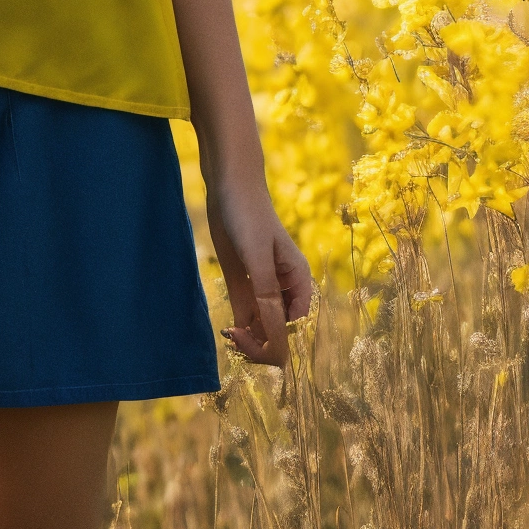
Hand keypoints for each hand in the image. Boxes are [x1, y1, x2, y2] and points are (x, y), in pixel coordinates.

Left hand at [205, 171, 314, 367]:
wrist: (228, 185)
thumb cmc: (248, 215)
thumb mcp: (257, 257)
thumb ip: (267, 296)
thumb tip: (276, 337)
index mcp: (300, 282)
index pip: (293, 328)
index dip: (273, 342)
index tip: (244, 338)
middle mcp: (286, 289)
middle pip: (280, 332)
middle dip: (261, 343)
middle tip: (233, 339)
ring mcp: (265, 287)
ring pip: (264, 327)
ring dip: (250, 339)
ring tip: (229, 336)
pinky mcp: (245, 282)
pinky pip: (249, 316)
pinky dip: (241, 328)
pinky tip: (228, 330)